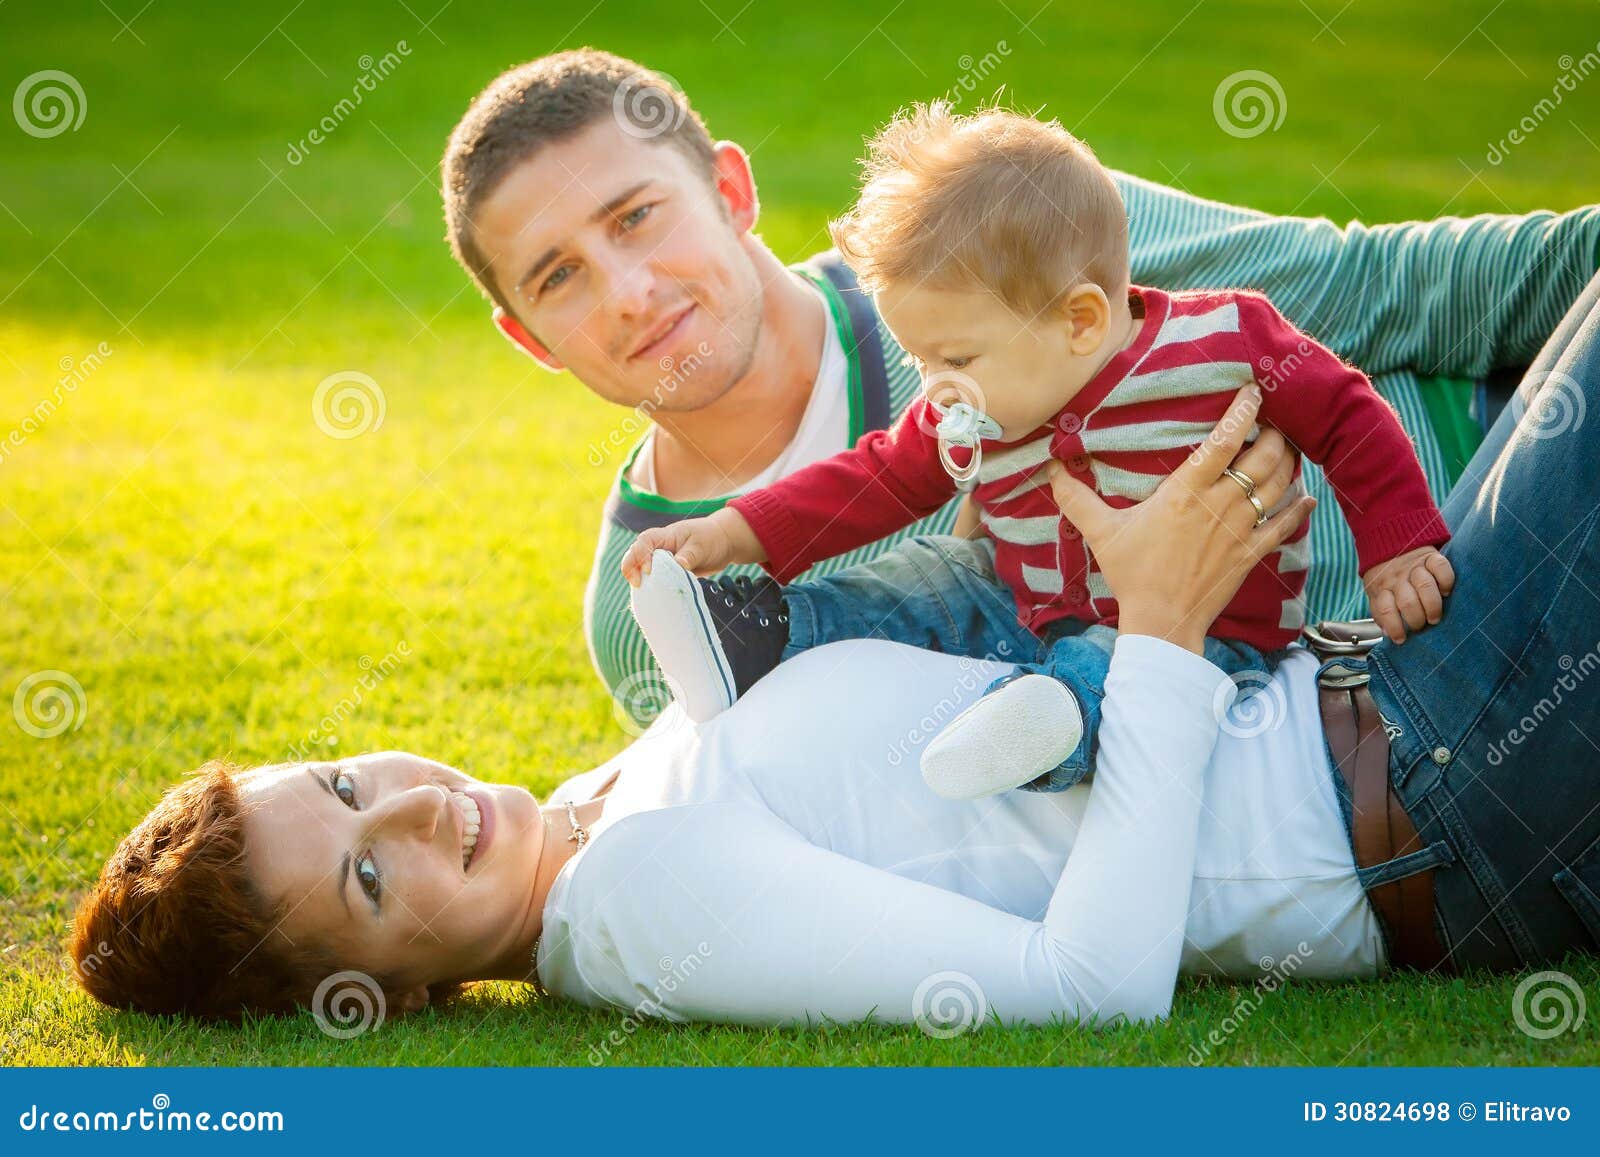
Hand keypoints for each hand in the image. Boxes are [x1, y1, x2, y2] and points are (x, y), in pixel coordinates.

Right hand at [620, 507, 765, 586]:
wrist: (723, 543)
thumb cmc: (711, 538)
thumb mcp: (701, 545)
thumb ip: (688, 555)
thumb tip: (678, 566)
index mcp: (664, 536)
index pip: (644, 542)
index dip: (641, 556)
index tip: (649, 571)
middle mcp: (659, 548)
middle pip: (635, 556)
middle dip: (631, 569)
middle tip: (637, 585)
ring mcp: (662, 561)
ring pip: (643, 570)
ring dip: (642, 582)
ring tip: (646, 595)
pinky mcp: (668, 573)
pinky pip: (656, 581)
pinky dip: (654, 589)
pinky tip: (657, 599)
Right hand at [1045, 386, 1315, 653]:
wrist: (1163, 621)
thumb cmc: (1133, 574)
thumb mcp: (1101, 532)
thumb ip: (1077, 499)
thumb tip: (1050, 471)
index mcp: (1186, 492)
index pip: (1223, 441)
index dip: (1243, 412)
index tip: (1254, 393)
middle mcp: (1220, 505)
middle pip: (1262, 457)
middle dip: (1275, 435)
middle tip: (1276, 423)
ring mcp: (1240, 529)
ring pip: (1278, 485)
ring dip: (1288, 463)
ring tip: (1290, 448)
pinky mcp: (1251, 554)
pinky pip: (1285, 524)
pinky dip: (1299, 508)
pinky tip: (1305, 496)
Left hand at [1362, 546, 1454, 643]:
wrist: (1389, 539)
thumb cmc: (1385, 574)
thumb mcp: (1375, 591)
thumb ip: (1380, 611)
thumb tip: (1388, 633)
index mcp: (1382, 587)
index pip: (1385, 610)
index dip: (1394, 627)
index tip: (1401, 639)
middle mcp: (1398, 577)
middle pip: (1408, 602)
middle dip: (1416, 619)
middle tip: (1421, 626)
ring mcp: (1414, 566)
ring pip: (1425, 586)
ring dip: (1432, 606)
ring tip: (1434, 617)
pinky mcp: (1430, 556)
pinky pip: (1441, 566)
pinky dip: (1446, 581)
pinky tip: (1446, 591)